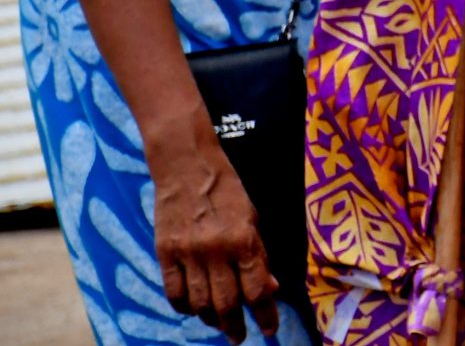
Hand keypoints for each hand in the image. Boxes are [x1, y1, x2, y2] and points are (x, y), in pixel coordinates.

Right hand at [152, 135, 279, 341]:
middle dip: (235, 326)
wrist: (186, 165)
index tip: (269, 331)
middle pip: (227, 303)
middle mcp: (216, 251)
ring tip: (219, 325)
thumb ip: (259, 254)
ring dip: (211, 320)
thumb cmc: (227, 189)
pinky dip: (184, 307)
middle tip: (239, 337)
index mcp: (244, 240)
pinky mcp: (165, 253)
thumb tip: (270, 288)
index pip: (258, 289)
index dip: (265, 314)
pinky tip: (193, 309)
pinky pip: (174, 292)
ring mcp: (188, 253)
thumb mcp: (252, 217)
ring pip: (199, 303)